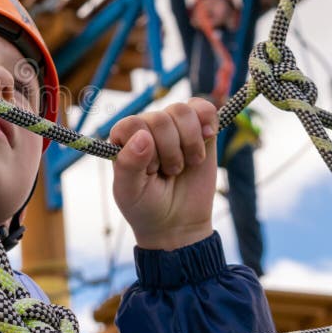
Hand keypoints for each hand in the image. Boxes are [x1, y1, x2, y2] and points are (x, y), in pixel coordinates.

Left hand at [110, 98, 217, 250]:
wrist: (177, 224)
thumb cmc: (145, 206)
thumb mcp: (129, 191)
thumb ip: (129, 164)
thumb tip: (143, 136)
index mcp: (124, 138)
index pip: (133, 123)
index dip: (146, 148)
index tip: (149, 171)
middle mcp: (147, 128)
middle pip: (160, 119)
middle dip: (169, 152)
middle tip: (168, 172)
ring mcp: (174, 127)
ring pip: (182, 111)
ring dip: (189, 143)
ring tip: (185, 164)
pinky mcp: (199, 130)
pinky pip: (204, 108)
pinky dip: (208, 121)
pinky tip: (207, 138)